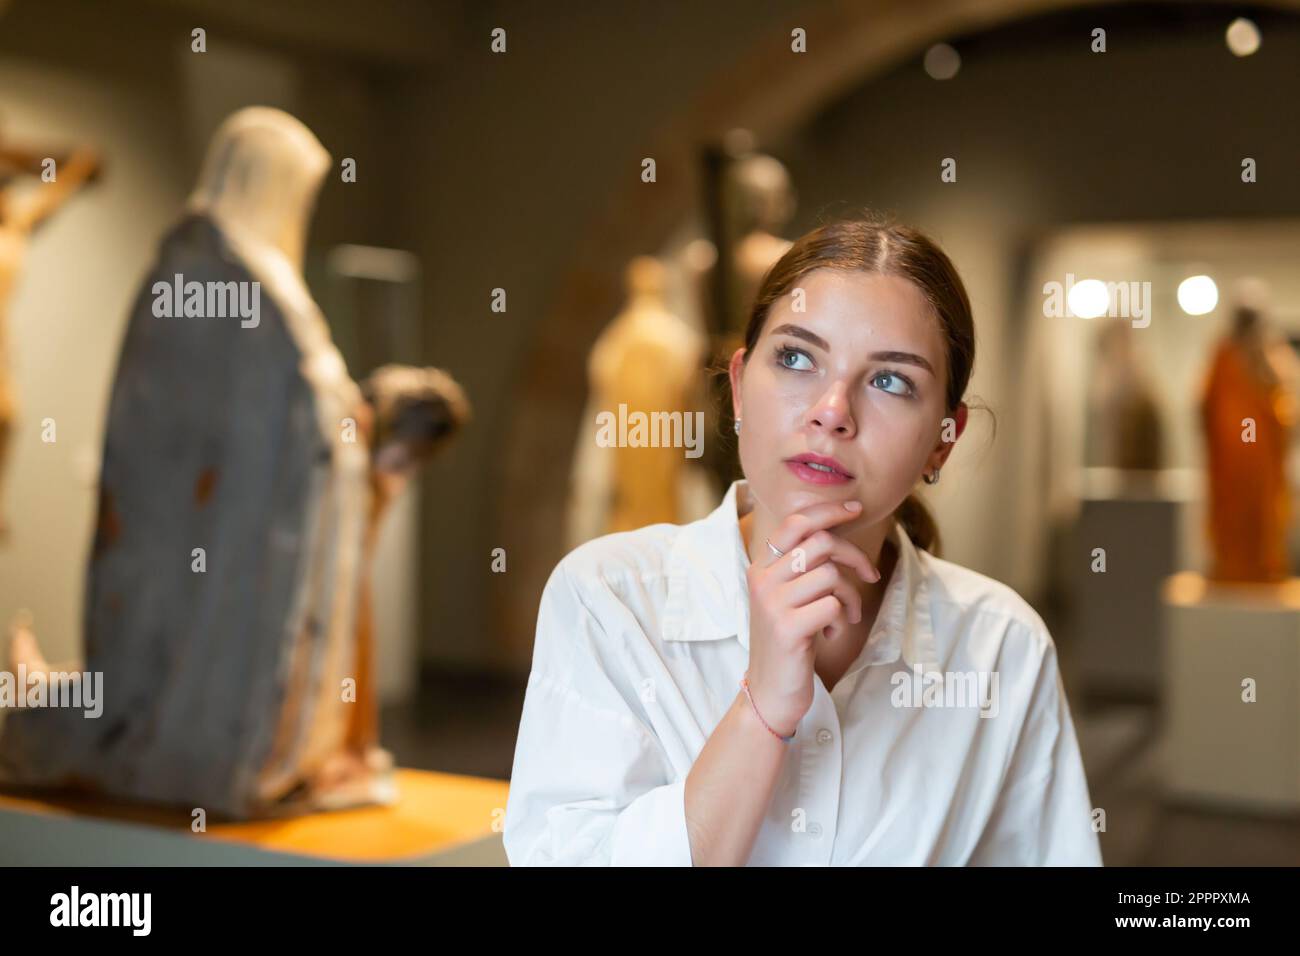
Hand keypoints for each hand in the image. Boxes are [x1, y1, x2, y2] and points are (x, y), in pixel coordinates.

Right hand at [743, 500, 879, 737]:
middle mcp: (762, 580)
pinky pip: (833, 605)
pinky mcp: (787, 629)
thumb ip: (802, 566)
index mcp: (760, 568)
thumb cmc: (788, 641)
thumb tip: (835, 531)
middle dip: (854, 556)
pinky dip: (842, 618)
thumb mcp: (788, 597)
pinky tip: (829, 633)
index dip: (829, 511)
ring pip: (830, 575)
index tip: (855, 509)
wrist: (770, 691)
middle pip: (820, 543)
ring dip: (849, 596)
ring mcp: (772, 604)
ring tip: (845, 615)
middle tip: (868, 575)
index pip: (796, 523)